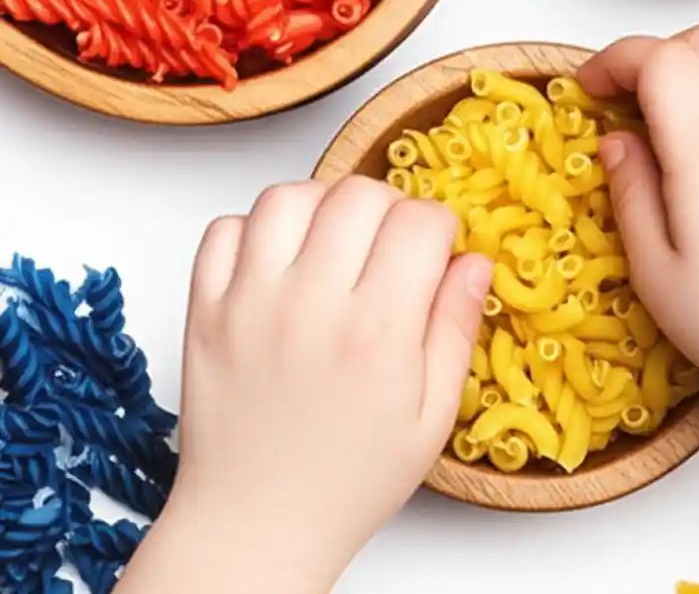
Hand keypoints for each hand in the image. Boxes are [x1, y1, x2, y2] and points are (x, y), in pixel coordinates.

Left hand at [159, 177, 489, 588]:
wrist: (257, 523)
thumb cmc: (350, 480)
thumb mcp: (432, 418)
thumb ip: (455, 331)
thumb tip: (474, 262)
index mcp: (378, 331)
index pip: (419, 221)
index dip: (440, 226)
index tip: (436, 251)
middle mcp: (311, 304)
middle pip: (358, 194)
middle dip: (389, 207)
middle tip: (391, 246)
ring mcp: (249, 302)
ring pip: (288, 196)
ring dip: (323, 206)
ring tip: (335, 245)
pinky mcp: (205, 311)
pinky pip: (224, 229)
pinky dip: (257, 229)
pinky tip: (282, 262)